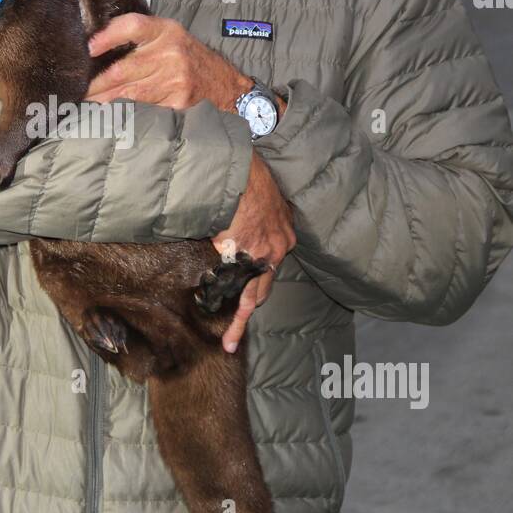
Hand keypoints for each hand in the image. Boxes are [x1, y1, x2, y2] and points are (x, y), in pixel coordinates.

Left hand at [86, 13, 251, 110]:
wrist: (224, 85)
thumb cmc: (188, 58)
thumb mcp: (170, 36)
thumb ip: (140, 37)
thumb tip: (97, 45)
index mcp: (166, 31)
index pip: (132, 26)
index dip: (108, 36)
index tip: (88, 48)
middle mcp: (170, 53)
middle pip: (122, 70)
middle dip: (95, 83)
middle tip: (75, 89)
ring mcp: (174, 80)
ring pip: (128, 94)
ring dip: (102, 101)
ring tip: (84, 103)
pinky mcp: (176, 103)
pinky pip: (141, 109)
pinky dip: (121, 112)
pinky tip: (107, 115)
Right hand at [214, 152, 295, 353]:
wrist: (240, 172)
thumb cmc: (248, 176)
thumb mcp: (262, 196)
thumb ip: (255, 213)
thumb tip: (241, 220)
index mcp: (284, 233)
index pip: (272, 262)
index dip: (259, 274)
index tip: (251, 284)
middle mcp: (279, 248)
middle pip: (265, 283)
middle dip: (253, 301)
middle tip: (241, 322)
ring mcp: (262, 256)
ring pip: (254, 295)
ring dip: (242, 318)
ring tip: (230, 340)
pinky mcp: (243, 259)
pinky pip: (237, 293)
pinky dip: (234, 316)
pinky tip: (228, 335)